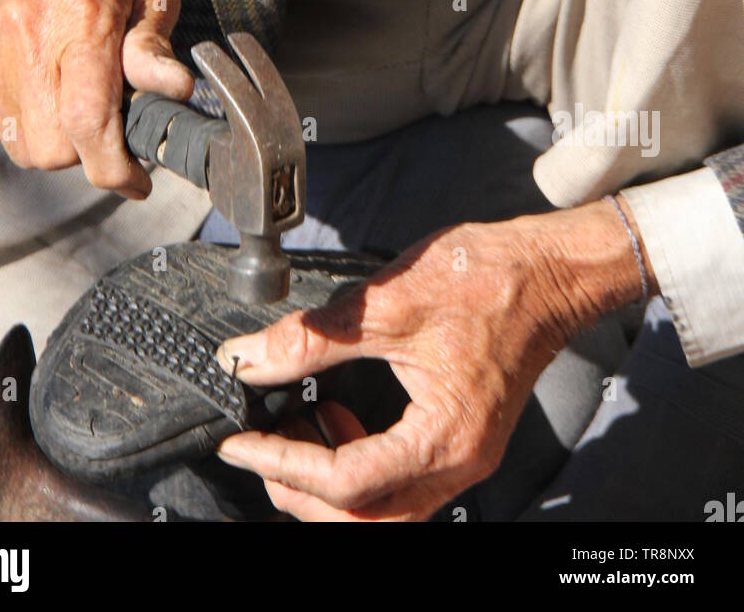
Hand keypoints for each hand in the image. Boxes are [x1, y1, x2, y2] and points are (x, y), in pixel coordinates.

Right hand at [0, 0, 193, 197]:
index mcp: (83, 21)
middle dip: (82, 153)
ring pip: (17, 143)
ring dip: (48, 136)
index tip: (134, 179)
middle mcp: (25, 40)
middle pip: (51, 151)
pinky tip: (29, 74)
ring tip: (63, 93)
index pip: (91, 126)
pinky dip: (13, 112)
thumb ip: (155, 41)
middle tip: (99, 124)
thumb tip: (175, 91)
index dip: (116, 170)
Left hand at [216, 200, 652, 519]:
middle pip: (366, 520)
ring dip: (329, 488)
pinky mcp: (461, 440)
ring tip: (292, 437)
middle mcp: (459, 463)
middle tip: (261, 451)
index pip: (347, 482)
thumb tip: (249, 356)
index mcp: (444, 437)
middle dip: (302, 494)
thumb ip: (311, 338)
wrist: (548, 270)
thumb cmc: (488, 280)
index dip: (282, 464)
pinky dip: (357, 464)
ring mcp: (463, 456)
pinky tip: (334, 416)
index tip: (240, 443)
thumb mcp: (386, 303)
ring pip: (383, 509)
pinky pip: (400, 480)